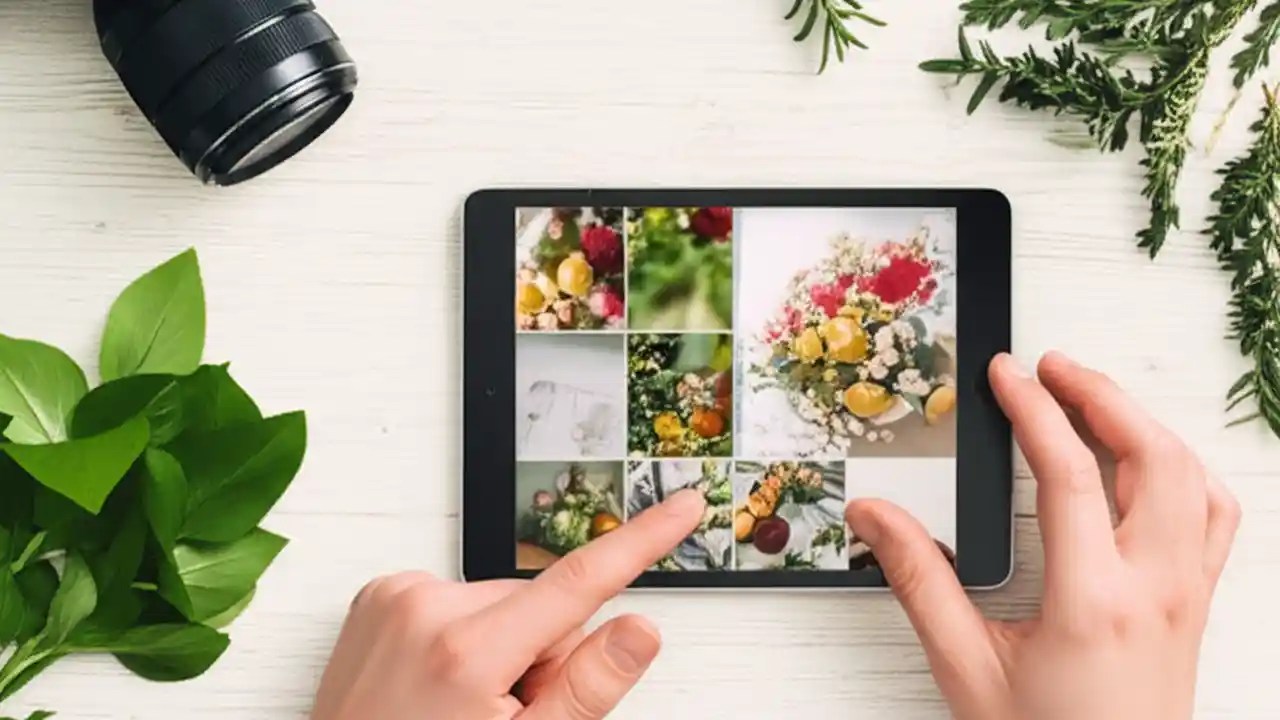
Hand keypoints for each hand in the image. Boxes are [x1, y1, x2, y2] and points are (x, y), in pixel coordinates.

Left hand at [311, 490, 704, 719]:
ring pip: (499, 602)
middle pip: (540, 606)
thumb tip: (640, 631)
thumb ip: (586, 689)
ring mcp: (396, 597)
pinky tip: (438, 682)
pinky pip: (456, 599)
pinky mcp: (380, 595)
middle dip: (541, 653)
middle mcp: (426, 608)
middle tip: (507, 712)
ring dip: (498, 647)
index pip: (581, 583)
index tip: (684, 506)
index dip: (642, 541)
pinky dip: (459, 635)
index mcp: (467, 652)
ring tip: (461, 705)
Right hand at [846, 352, 1240, 719]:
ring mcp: (1188, 595)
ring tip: (1093, 400)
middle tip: (1050, 367)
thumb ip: (918, 582)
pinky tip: (1148, 463)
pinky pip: (1214, 516)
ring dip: (1144, 424)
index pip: (1067, 473)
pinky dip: (1183, 469)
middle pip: (1150, 455)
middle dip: (1100, 394)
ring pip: (1190, 477)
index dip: (1033, 409)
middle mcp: (1156, 589)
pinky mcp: (1197, 605)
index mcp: (1094, 602)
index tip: (1006, 375)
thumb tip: (874, 516)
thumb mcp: (967, 668)